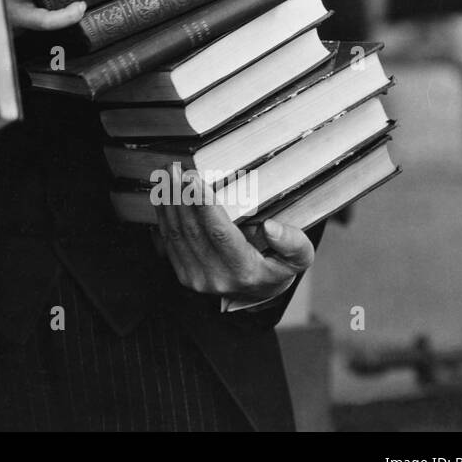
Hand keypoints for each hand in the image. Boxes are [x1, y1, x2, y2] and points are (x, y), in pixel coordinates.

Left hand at [155, 171, 313, 302]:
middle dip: (181, 196)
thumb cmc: (277, 267)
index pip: (219, 233)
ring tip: (166, 176)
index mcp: (245, 272)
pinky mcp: (183, 275)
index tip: (192, 178)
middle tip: (175, 168)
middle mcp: (217, 278)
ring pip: (175, 234)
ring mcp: (196, 279)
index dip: (203, 204)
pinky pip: (167, 241)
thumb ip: (293, 243)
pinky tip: (162, 194)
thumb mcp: (299, 258)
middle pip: (192, 231)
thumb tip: (271, 227)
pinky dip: (163, 215)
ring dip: (168, 202)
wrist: (257, 294)